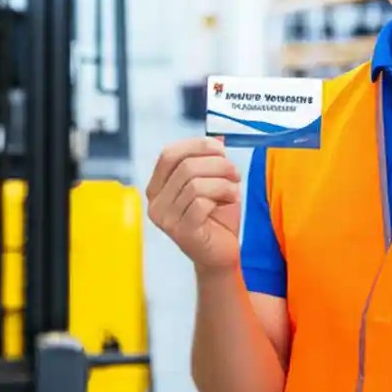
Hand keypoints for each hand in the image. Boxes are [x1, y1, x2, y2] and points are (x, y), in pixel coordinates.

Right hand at [145, 136, 242, 272]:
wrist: (221, 255)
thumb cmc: (216, 219)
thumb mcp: (214, 184)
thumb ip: (210, 161)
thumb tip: (218, 136)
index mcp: (157, 187)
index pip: (169, 154)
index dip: (196, 146)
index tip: (221, 149)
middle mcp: (155, 203)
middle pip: (186, 167)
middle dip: (218, 165)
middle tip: (235, 174)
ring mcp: (166, 219)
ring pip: (195, 184)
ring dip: (223, 184)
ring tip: (233, 192)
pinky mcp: (182, 232)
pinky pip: (200, 202)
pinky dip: (221, 198)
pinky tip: (228, 204)